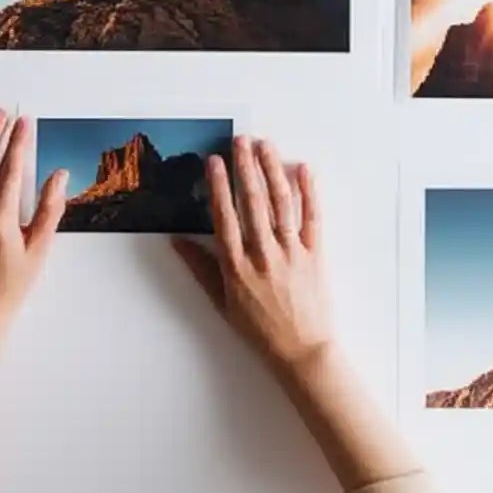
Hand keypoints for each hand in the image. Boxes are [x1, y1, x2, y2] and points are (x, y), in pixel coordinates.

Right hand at [173, 136, 331, 370]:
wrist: (302, 351)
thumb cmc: (259, 329)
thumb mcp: (222, 302)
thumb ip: (200, 268)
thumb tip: (176, 241)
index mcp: (236, 267)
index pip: (224, 217)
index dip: (218, 186)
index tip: (214, 161)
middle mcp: (263, 255)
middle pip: (253, 203)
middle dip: (245, 168)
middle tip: (240, 141)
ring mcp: (292, 253)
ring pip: (281, 204)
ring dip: (273, 171)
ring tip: (266, 145)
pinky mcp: (316, 255)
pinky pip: (313, 219)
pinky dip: (310, 193)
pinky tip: (304, 170)